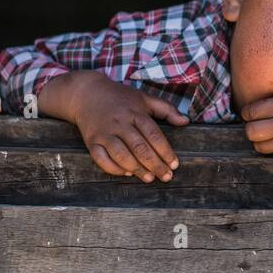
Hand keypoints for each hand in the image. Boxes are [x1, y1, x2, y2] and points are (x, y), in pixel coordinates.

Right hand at [39, 71, 188, 180]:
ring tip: (150, 178)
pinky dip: (114, 168)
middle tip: (166, 176)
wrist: (86, 93)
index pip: (154, 134)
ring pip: (121, 155)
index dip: (165, 151)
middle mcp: (120, 123)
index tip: (174, 164)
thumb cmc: (119, 97)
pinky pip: (101, 159)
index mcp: (135, 113)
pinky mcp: (91, 141)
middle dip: (155, 164)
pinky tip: (127, 173)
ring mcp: (104, 133)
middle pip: (140, 148)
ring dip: (137, 169)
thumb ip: (166, 109)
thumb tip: (186, 121)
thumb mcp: (144, 98)